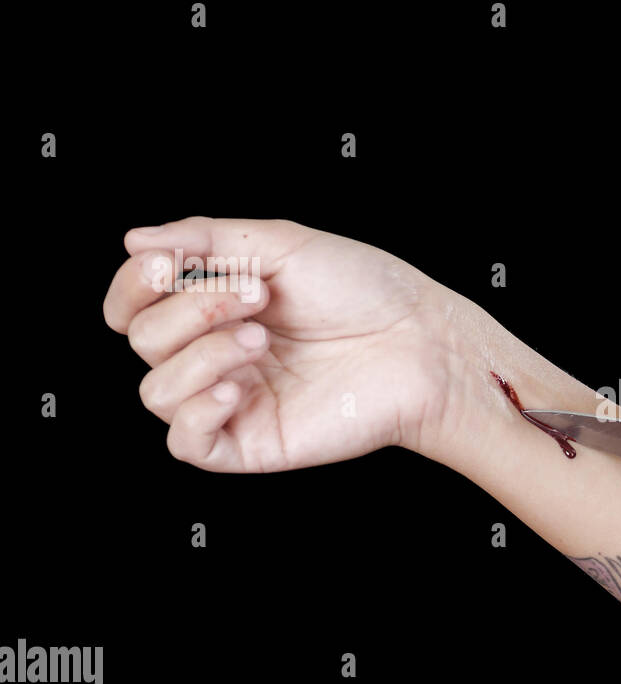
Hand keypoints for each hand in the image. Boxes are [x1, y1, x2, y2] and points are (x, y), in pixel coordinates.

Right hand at [103, 217, 480, 472]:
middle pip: (145, 340)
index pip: (134, 305)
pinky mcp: (252, 442)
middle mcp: (218, 354)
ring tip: (260, 338)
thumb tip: (133, 242)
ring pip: (156, 390)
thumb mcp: (282, 245)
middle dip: (190, 309)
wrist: (423, 343)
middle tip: (257, 296)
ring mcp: (234, 401)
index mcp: (218, 307)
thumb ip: (206, 240)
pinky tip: (233, 388)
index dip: (134, 286)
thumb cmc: (367, 291)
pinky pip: (186, 443)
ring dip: (198, 354)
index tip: (170, 265)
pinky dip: (195, 412)